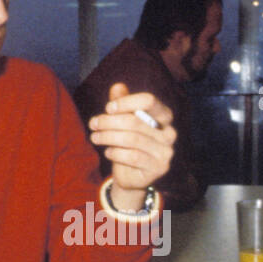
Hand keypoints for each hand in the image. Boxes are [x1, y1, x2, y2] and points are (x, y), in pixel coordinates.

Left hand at [88, 83, 174, 208]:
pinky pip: (133, 157)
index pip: (149, 101)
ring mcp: (166, 151)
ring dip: (108, 137)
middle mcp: (169, 133)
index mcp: (164, 116)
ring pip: (132, 140)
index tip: (108, 108)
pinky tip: (107, 152)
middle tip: (93, 124)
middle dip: (109, 122)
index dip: (126, 102)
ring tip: (95, 137)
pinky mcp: (159, 168)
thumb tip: (117, 86)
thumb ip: (122, 103)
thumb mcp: (122, 121)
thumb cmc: (127, 144)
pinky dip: (116, 153)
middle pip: (135, 121)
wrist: (130, 175)